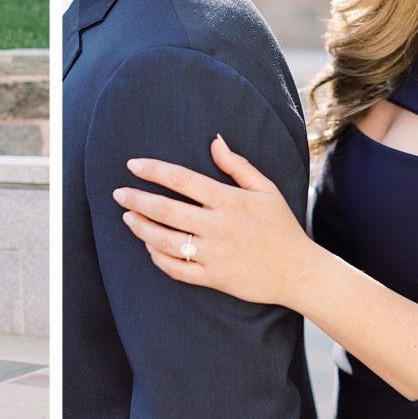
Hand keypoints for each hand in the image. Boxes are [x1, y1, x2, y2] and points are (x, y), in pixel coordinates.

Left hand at [112, 134, 309, 307]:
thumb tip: (214, 140)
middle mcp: (219, 227)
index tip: (133, 165)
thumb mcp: (266, 190)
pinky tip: (149, 246)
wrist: (298, 272)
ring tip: (128, 218)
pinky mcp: (213, 278)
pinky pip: (176, 269)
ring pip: (165, 242)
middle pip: (166, 210)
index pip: (183, 180)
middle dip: (137, 199)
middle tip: (118, 193)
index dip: (154, 170)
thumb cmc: (281, 227)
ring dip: (141, 228)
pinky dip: (158, 257)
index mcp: (231, 201)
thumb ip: (237, 165)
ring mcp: (215, 255)